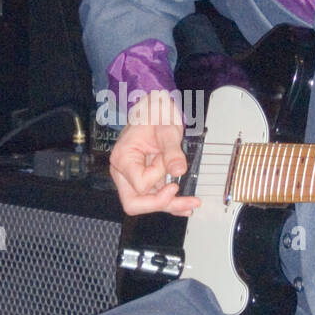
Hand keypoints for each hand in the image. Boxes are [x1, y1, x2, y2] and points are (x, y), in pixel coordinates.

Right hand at [109, 90, 200, 216]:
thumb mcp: (167, 129)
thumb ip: (172, 151)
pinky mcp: (144, 180)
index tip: (169, 162)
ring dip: (170, 205)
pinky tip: (184, 206)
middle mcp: (123, 172)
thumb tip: (178, 171)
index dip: (158, 178)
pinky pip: (154, 198)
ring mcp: (133, 177)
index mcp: (123, 158)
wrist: (155, 108)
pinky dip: (170, 204)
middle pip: (134, 203)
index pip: (140, 184)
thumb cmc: (155, 114)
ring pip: (146, 203)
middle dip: (160, 203)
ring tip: (192, 202)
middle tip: (183, 199)